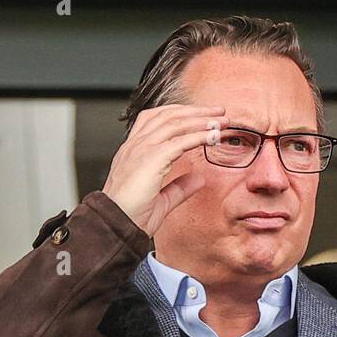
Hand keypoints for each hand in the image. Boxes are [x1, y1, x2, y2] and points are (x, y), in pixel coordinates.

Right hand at [101, 103, 228, 236]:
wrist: (115, 225)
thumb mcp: (161, 200)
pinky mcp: (150, 158)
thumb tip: (198, 179)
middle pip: (168, 115)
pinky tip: (212, 137)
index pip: (156, 120)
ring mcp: (141, 149)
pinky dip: (198, 136)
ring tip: (220, 121)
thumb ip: (179, 187)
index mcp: (133, 151)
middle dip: (196, 111)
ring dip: (201, 120)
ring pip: (175, 123)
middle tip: (218, 111)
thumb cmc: (130, 216)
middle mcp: (135, 145)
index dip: (181, 115)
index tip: (202, 117)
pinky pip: (179, 141)